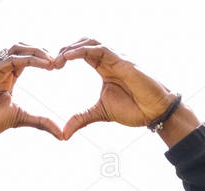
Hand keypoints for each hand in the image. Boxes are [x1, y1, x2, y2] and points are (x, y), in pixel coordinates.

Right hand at [0, 43, 59, 168]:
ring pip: (16, 49)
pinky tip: (43, 65)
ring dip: (36, 51)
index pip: (27, 59)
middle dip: (41, 50)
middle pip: (22, 48)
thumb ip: (41, 122)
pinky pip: (10, 60)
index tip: (59, 65)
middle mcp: (1, 69)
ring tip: (51, 60)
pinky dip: (28, 59)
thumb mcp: (21, 118)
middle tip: (58, 60)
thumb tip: (62, 135)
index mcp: (8, 77)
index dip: (43, 58)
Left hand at [56, 39, 174, 138]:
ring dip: (71, 47)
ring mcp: (116, 58)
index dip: (65, 56)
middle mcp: (109, 60)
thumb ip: (81, 119)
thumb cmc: (133, 109)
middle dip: (65, 49)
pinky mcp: (122, 61)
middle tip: (51, 63)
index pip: (82, 54)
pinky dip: (82, 51)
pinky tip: (69, 57)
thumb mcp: (100, 114)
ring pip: (90, 42)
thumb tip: (63, 134)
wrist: (154, 112)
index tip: (52, 67)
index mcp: (104, 68)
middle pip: (83, 43)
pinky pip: (99, 49)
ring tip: (58, 59)